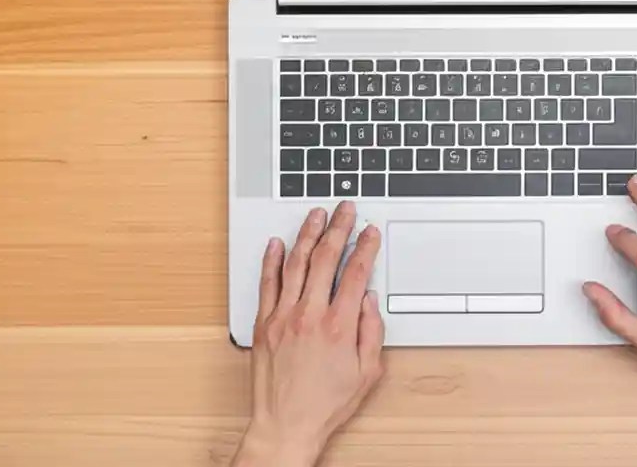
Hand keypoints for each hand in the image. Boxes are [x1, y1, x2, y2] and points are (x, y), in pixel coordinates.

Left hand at [232, 203, 384, 466]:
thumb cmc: (325, 404)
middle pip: (326, 259)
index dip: (365, 247)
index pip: (355, 273)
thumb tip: (370, 300)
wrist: (285, 425)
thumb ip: (372, 332)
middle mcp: (310, 316)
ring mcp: (283, 317)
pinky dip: (272, 260)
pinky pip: (267, 284)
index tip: (369, 232)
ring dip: (307, 235)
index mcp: (339, 326)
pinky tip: (277, 243)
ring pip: (296, 264)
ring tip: (315, 216)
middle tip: (344, 211)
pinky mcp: (264, 324)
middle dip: (338, 228)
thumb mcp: (367, 373)